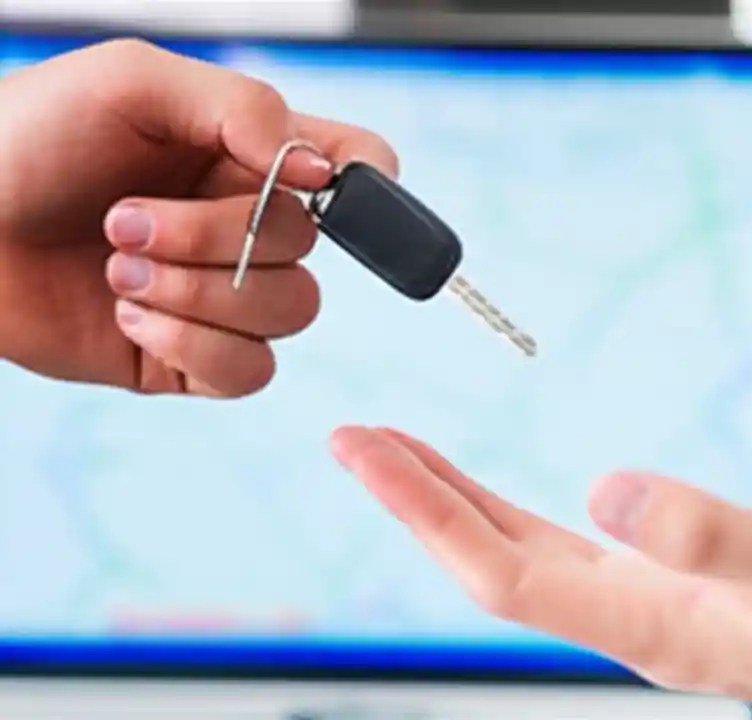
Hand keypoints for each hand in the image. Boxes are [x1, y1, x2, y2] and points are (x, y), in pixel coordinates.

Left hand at [0, 39, 397, 395]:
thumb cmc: (25, 135)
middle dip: (219, 238)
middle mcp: (248, 224)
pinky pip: (249, 371)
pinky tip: (130, 315)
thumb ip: (243, 108)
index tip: (328, 189)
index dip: (372, 187)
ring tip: (119, 270)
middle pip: (313, 249)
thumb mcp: (133, 83)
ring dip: (199, 292)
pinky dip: (194, 344)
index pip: (358, 168)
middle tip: (125, 220)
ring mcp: (224, 294)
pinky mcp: (191, 358)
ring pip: (289, 314)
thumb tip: (324, 178)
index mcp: (251, 153)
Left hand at [330, 427, 751, 719]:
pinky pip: (574, 553)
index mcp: (656, 624)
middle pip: (497, 565)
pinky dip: (520, 516)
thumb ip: (714, 538)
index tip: (366, 450)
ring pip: (530, 558)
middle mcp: (642, 625)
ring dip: (462, 507)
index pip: (505, 570)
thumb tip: (606, 494)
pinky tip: (511, 502)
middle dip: (420, 501)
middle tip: (357, 442)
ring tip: (409, 459)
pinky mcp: (690, 592)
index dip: (428, 511)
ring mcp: (663, 611)